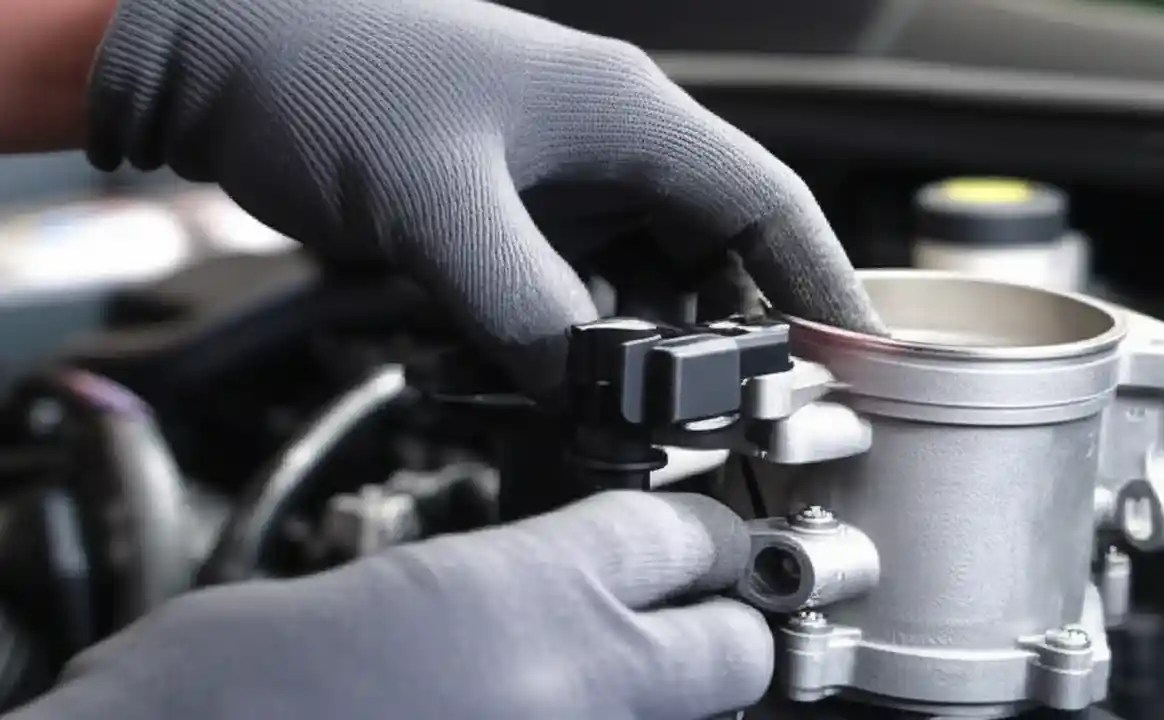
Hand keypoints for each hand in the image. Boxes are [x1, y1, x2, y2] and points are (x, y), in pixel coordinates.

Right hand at [10, 492, 769, 719]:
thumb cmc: (234, 682)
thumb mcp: (396, 584)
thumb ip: (517, 578)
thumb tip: (576, 581)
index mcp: (532, 592)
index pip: (689, 531)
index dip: (697, 529)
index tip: (697, 537)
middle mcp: (577, 689)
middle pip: (739, 648)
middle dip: (722, 627)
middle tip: (682, 617)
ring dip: (662, 698)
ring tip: (587, 680)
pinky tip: (535, 714)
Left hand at [87, 0, 884, 394]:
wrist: (221, 53)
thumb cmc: (330, 73)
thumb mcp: (440, 206)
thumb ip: (525, 312)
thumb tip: (589, 395)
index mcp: (627, 116)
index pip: (769, 206)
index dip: (822, 288)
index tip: (855, 360)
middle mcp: (606, 148)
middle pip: (708, 262)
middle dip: (712, 347)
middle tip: (705, 420)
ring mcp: (554, 183)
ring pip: (633, 289)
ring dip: (624, 354)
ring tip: (603, 412)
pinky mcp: (503, 215)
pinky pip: (563, 294)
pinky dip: (559, 343)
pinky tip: (529, 379)